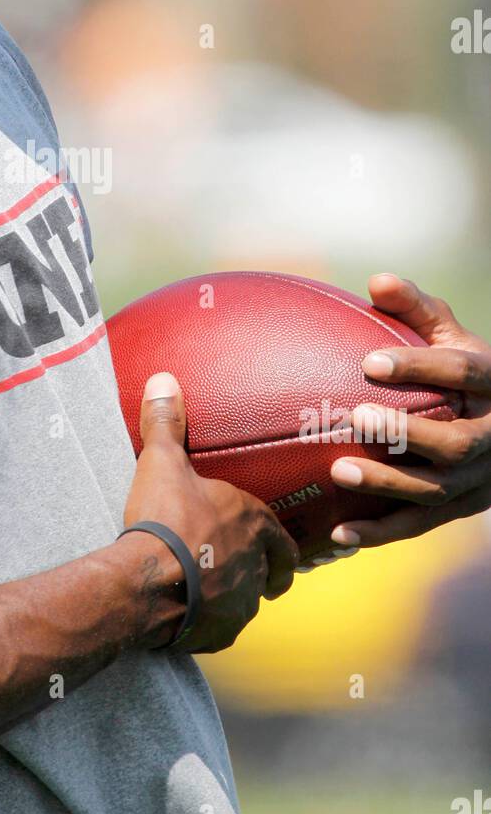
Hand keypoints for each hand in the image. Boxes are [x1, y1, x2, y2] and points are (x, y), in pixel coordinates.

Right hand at [124, 372, 298, 653]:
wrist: (147, 581)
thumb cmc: (165, 517)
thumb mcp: (162, 462)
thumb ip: (166, 423)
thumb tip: (163, 379)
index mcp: (253, 524)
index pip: (281, 539)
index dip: (276, 543)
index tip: (272, 547)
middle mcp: (257, 565)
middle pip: (271, 574)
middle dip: (261, 572)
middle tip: (248, 570)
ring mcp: (241, 602)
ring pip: (248, 602)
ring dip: (235, 596)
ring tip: (210, 590)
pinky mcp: (219, 632)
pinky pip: (220, 628)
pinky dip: (209, 622)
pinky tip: (188, 614)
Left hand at [329, 274, 490, 548]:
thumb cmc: (461, 370)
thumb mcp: (452, 336)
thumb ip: (417, 309)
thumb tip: (377, 280)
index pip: (461, 373)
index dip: (419, 367)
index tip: (369, 361)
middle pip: (456, 443)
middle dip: (406, 434)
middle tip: (356, 417)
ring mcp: (476, 480)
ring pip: (436, 490)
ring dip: (387, 484)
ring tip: (338, 471)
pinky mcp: (455, 511)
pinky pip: (417, 526)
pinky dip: (378, 533)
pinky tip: (337, 534)